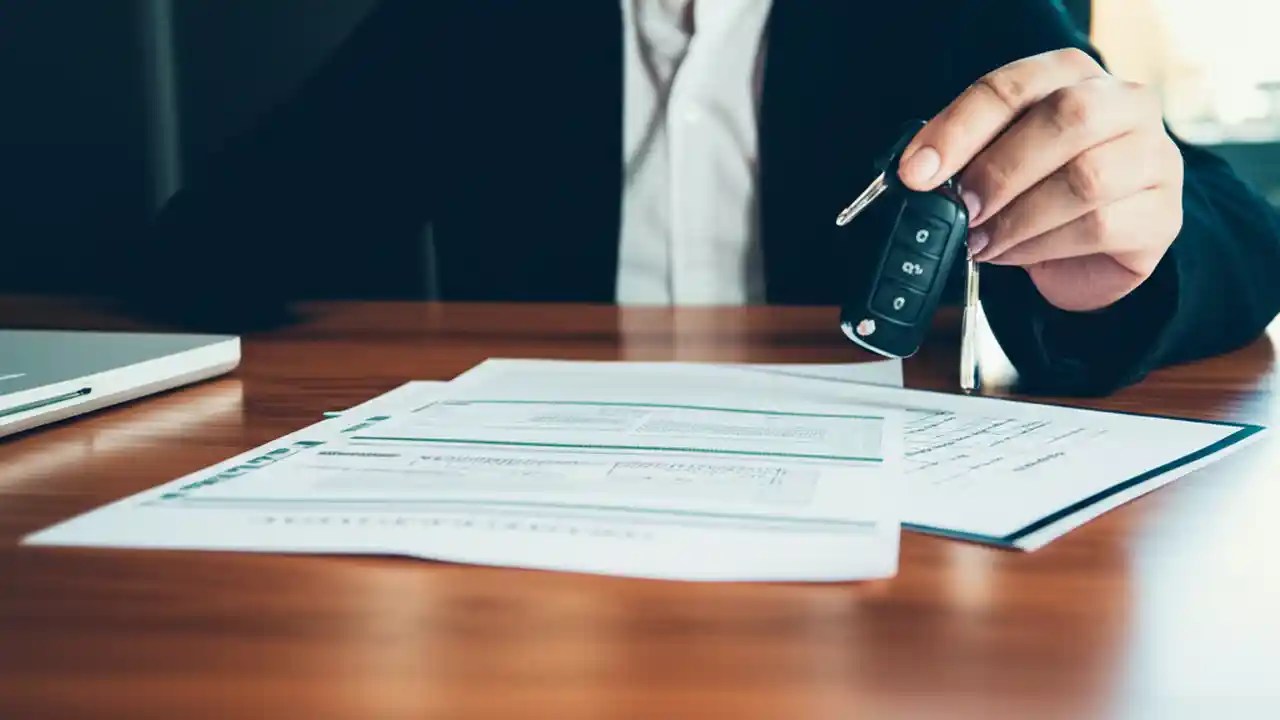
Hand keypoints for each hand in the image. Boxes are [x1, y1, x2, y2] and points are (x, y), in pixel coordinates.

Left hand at [896, 48, 1184, 311]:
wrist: (1088, 253)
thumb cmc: (1036, 192)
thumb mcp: (995, 161)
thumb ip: (965, 157)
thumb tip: (920, 174)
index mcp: (1071, 75)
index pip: (1013, 86)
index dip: (958, 129)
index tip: (917, 171)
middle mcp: (1124, 104)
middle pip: (1065, 118)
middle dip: (998, 171)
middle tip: (961, 209)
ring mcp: (1153, 157)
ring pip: (1086, 179)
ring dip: (1017, 218)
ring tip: (980, 240)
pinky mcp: (1162, 214)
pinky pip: (1100, 227)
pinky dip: (1041, 246)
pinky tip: (1013, 253)